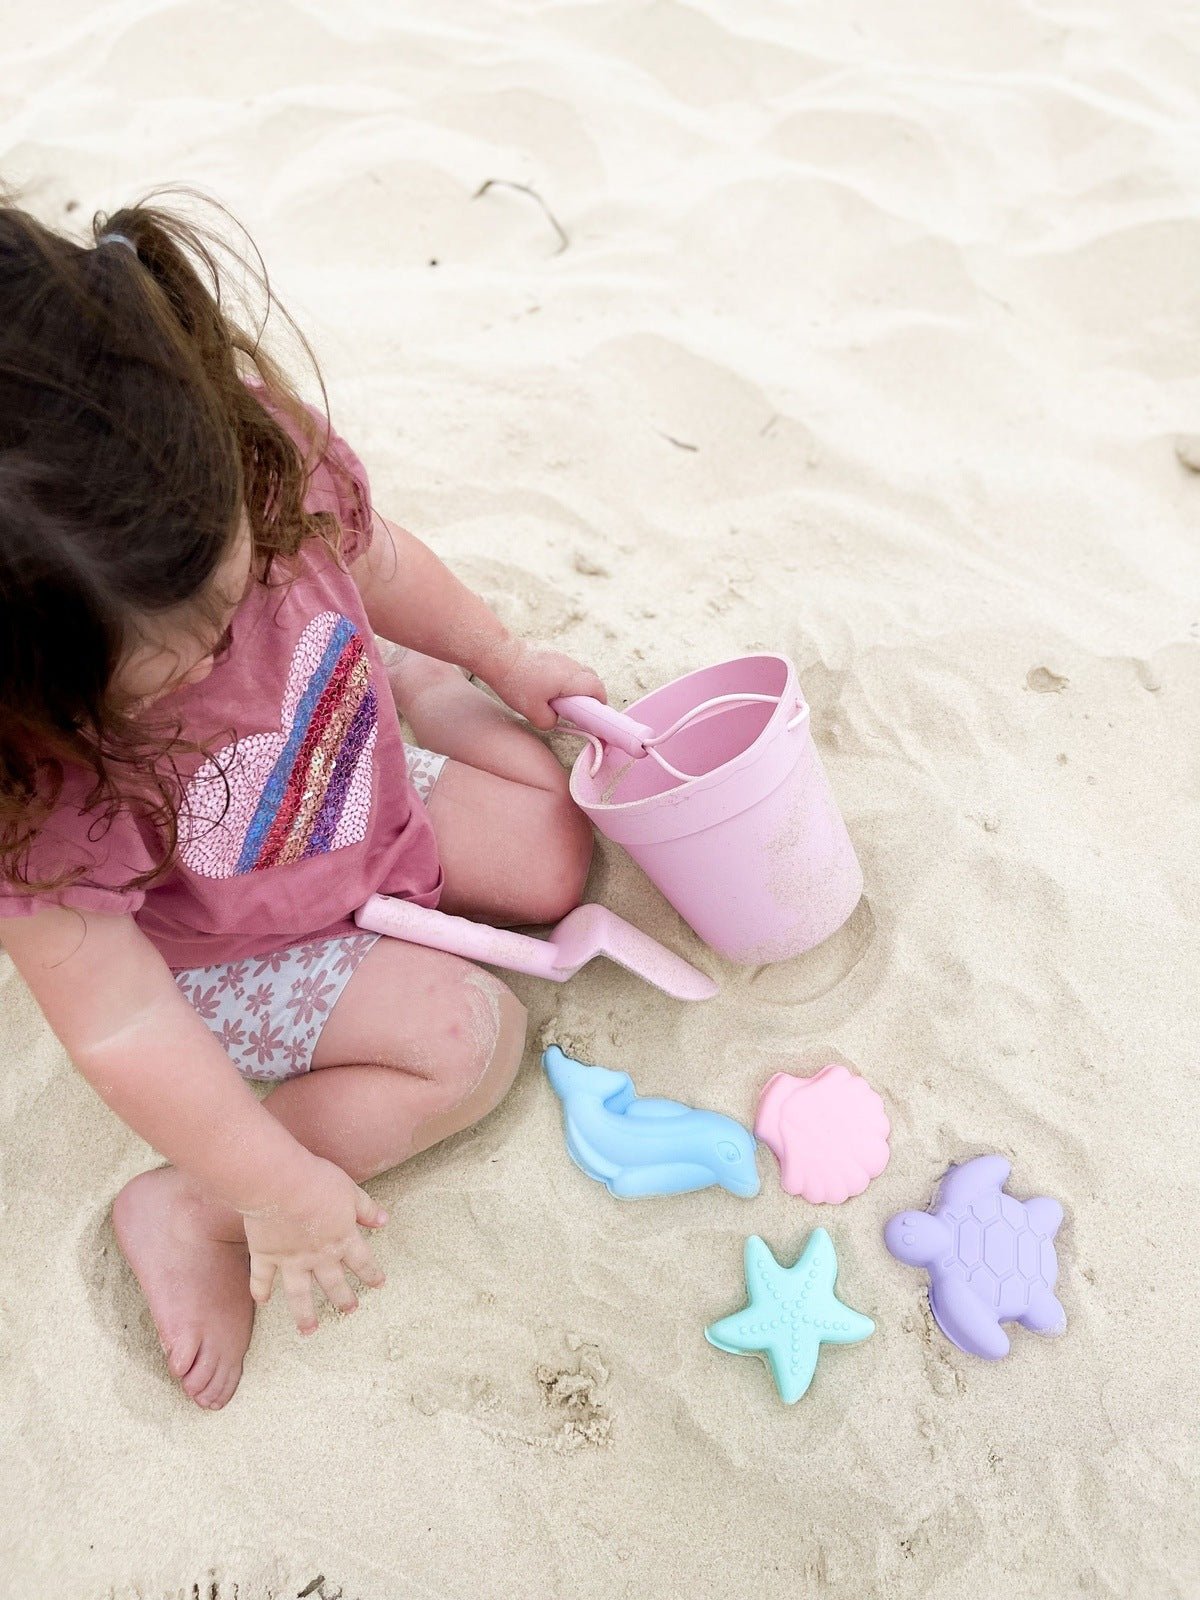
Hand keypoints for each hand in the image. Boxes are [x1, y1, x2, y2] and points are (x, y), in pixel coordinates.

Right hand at [243, 1155, 387, 1333]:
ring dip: (305, 1314)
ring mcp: (290, 1260)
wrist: (280, 1184)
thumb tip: (384, 1221)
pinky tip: (263, 1302)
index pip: (362, 1261)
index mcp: (342, 1239)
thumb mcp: (350, 1191)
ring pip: (299, 1294)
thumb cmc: (317, 1181)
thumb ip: (366, 1209)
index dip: (372, 1274)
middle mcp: (318, 1256)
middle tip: (350, 1311)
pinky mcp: (265, 1255)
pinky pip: (262, 1278)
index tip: (379, 1284)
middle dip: (344, 1298)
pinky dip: (261, 1290)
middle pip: (334, 1283)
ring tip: (310, 1330)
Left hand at [480, 638, 606, 729]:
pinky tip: (547, 687)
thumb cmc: (516, 682)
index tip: (594, 712)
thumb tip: (554, 720)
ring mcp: (561, 657)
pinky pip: (566, 667)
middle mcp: (571, 666)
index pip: (597, 689)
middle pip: (592, 678)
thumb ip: (548, 721)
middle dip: (591, 693)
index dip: (600, 702)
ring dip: (576, 685)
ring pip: (579, 672)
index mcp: (571, 680)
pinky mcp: (551, 654)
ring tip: (560, 699)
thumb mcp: (533, 712)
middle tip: (579, 707)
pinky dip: (564, 678)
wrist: (499, 656)